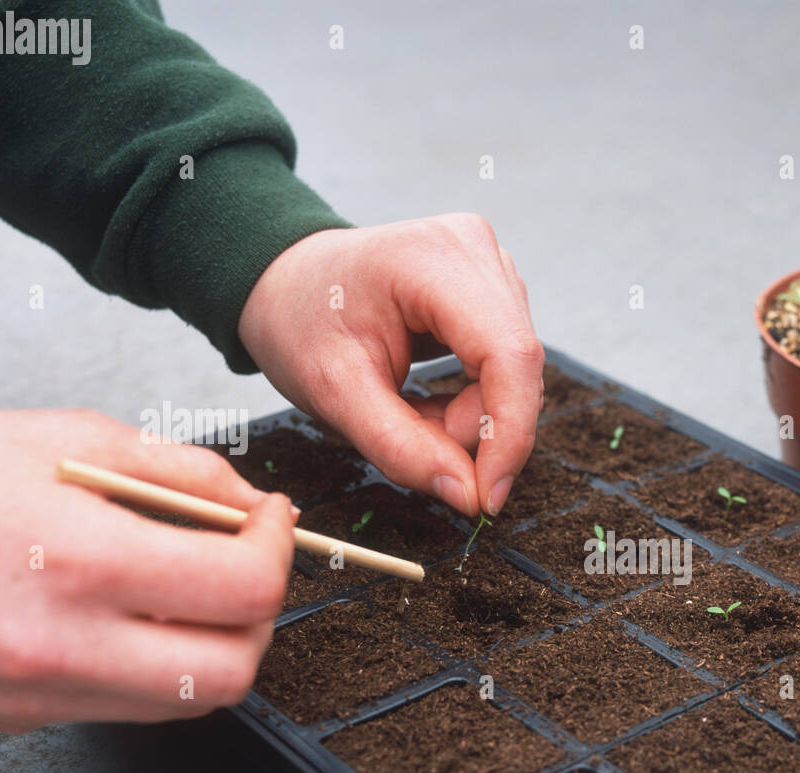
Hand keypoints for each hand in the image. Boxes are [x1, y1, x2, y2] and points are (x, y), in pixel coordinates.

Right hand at [0, 410, 294, 732]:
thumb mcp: (63, 440)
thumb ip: (178, 473)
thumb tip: (252, 507)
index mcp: (76, 563)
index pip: (243, 588)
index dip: (278, 549)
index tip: (272, 521)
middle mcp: (60, 646)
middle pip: (231, 670)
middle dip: (260, 615)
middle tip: (247, 565)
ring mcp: (39, 694)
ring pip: (188, 701)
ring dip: (215, 643)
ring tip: (191, 585)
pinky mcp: (26, 716)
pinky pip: (133, 706)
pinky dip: (160, 664)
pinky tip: (135, 613)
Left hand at [237, 214, 543, 517]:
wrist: (285, 283)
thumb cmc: (300, 322)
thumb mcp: (335, 394)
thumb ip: (401, 448)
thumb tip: (467, 494)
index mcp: (433, 261)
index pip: (508, 354)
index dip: (510, 432)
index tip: (489, 495)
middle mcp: (474, 251)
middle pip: (514, 367)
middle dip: (476, 429)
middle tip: (420, 449)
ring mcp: (490, 266)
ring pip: (514, 374)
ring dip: (470, 417)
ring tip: (411, 414)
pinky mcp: (494, 288)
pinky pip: (505, 366)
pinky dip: (472, 401)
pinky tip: (429, 401)